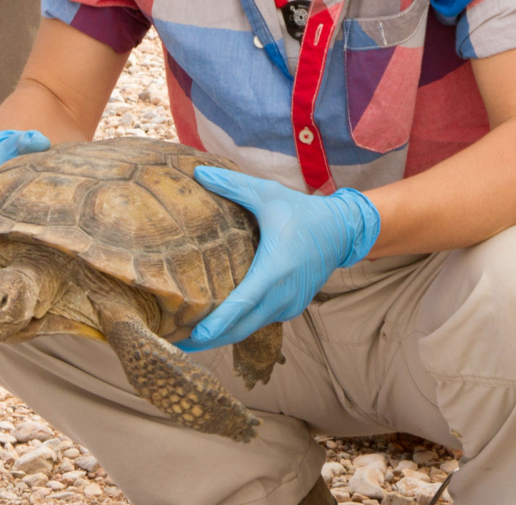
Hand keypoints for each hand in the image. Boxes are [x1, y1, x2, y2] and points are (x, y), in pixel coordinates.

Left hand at [178, 168, 380, 350]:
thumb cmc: (302, 212)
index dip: (215, 324)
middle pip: (240, 328)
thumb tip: (198, 173)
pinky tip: (215, 325)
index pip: (241, 306)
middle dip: (208, 339)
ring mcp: (288, 305)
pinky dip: (238, 326)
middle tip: (174, 343)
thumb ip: (232, 185)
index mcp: (274, 270)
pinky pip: (259, 322)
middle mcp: (282, 295)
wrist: (341, 230)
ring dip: (222, 334)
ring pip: (249, 328)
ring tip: (188, 337)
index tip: (191, 336)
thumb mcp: (267, 194)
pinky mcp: (290, 308)